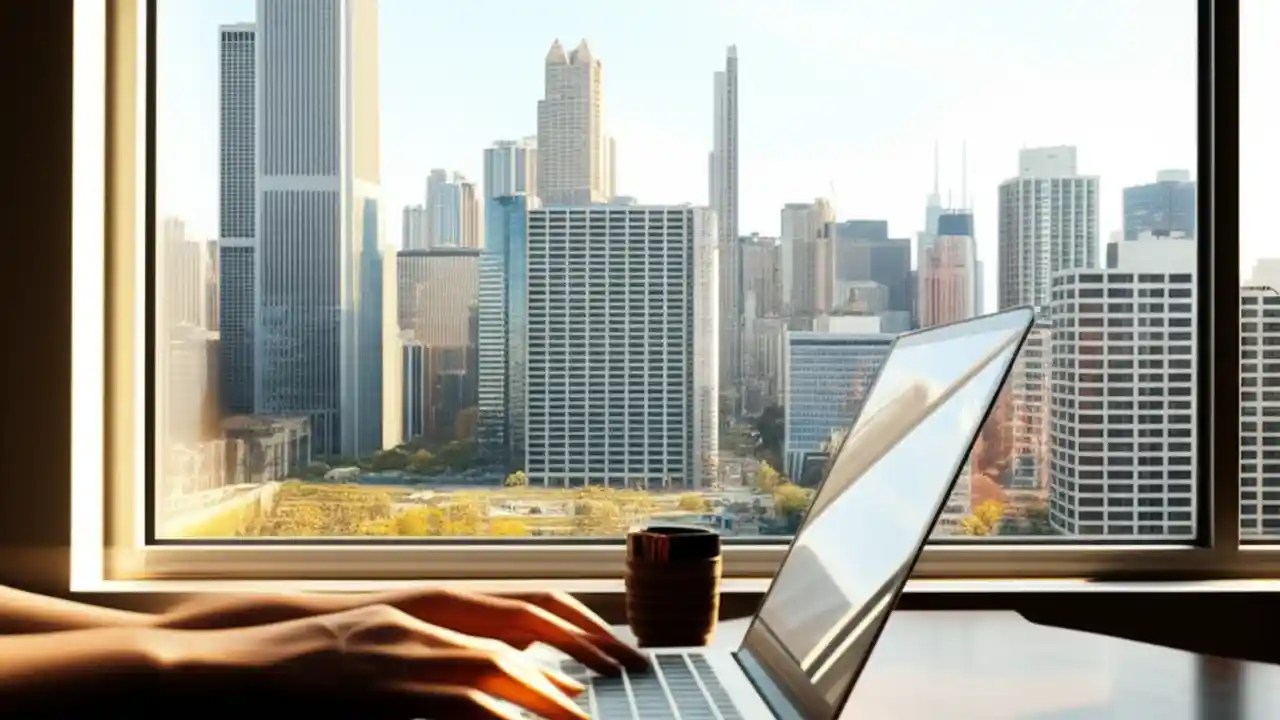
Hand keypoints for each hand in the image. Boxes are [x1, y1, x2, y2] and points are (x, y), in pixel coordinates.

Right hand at [165, 603, 587, 719]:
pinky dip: (491, 717)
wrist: (238, 660)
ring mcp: (403, 651)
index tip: (611, 646)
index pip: (522, 604)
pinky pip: (454, 705)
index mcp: (429, 604)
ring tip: (580, 717)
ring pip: (495, 668)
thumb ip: (441, 645)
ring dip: (542, 693)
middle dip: (576, 652)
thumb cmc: (311, 655)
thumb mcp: (385, 639)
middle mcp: (424, 619)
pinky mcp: (382, 690)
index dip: (574, 622)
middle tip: (618, 681)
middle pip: (521, 629)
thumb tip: (500, 661)